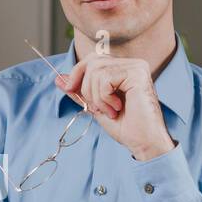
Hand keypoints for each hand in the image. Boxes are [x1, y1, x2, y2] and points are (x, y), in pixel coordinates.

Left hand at [57, 52, 174, 160]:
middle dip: (86, 87)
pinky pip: (105, 79)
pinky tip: (117, 108)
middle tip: (96, 107)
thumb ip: (79, 91)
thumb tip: (58, 78)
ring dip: (96, 97)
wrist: (143, 142)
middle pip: (92, 62)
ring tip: (110, 111)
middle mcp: (132, 63)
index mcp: (123, 68)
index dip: (77, 73)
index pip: (92, 59)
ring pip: (96, 71)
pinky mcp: (137, 73)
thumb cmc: (125, 126)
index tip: (70, 89)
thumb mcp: (95, 105)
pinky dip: (104, 98)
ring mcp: (136, 67)